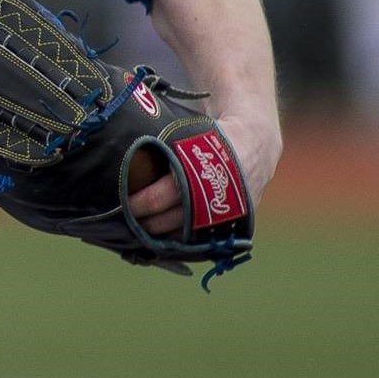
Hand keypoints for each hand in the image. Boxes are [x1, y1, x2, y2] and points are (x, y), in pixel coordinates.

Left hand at [125, 113, 280, 236]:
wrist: (255, 143)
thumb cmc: (211, 136)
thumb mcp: (190, 133)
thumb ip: (163, 141)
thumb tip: (123, 144)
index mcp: (204, 168)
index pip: (166, 194)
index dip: (142, 202)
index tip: (125, 204)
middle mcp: (218, 193)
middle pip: (176, 219)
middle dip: (149, 224)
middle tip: (129, 222)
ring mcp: (230, 212)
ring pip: (190, 235)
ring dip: (164, 238)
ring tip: (143, 233)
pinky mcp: (237, 224)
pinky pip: (206, 242)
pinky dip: (185, 244)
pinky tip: (166, 242)